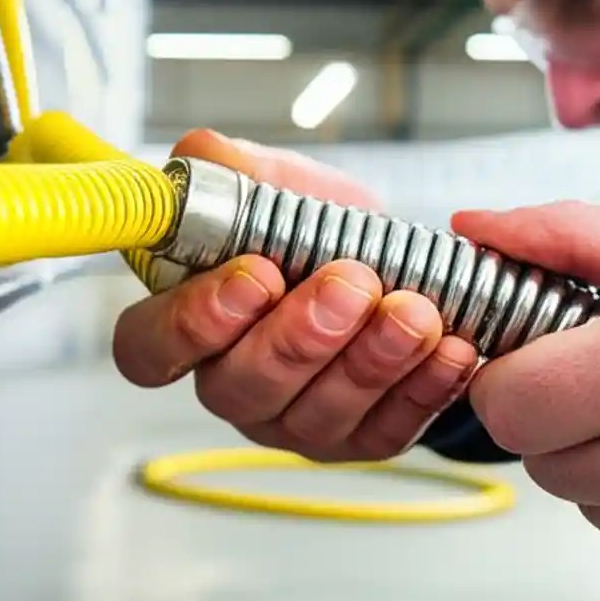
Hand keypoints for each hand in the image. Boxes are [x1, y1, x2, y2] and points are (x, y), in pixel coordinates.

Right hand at [112, 130, 478, 461]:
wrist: (394, 264)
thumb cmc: (316, 232)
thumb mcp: (275, 184)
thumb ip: (230, 171)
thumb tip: (205, 161)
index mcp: (187, 325)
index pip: (150, 348)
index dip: (192, 323)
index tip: (256, 275)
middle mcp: (231, 383)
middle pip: (242, 386)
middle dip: (299, 336)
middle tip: (349, 285)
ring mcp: (293, 422)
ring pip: (317, 414)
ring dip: (370, 361)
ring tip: (413, 312)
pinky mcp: (358, 440)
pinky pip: (386, 430)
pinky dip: (423, 388)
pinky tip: (449, 347)